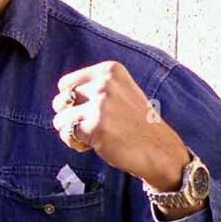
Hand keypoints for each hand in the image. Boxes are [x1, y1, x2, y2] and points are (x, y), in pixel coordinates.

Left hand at [51, 61, 188, 190]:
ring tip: (90, 137)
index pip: (67, 83)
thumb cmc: (137, 125)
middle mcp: (104, 83)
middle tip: (88, 126)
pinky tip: (91, 146)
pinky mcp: (95, 126)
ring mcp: (100, 105)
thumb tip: (60, 99)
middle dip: (69, 115)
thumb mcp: (121, 93)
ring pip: (61, 117)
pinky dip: (75, 143)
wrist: (159, 150)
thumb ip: (94, 88)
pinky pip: (67, 133)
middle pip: (61, 99)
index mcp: (110, 71)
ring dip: (71, 131)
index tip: (88, 112)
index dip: (72, 101)